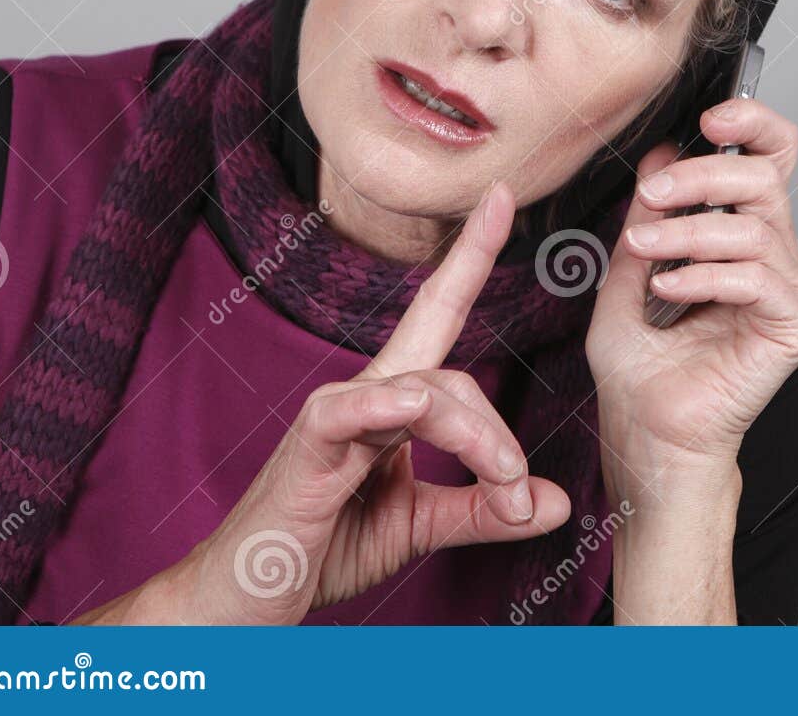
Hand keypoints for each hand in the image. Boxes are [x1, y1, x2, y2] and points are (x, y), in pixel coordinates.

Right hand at [75, 181, 570, 624]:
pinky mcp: (305, 449)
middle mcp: (365, 396)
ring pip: (424, 390)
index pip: (438, 314)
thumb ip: (482, 509)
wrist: (244, 601)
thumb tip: (553, 502)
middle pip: (449, 369)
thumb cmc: (321, 549)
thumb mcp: (420, 527)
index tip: (504, 196)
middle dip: (495, 429)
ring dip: (476, 438)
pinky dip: (387, 405)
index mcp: (391, 405)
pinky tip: (412, 407)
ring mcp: (332, 416)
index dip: (470, 255)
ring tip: (504, 489)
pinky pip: (350, 410)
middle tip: (521, 492)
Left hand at [586, 98, 797, 500]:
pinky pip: (759, 275)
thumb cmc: (640, 378)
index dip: (754, 124)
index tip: (710, 117)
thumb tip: (660, 157)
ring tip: (645, 252)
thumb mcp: (626, 279)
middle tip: (653, 196)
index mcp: (741, 240)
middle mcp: (774, 259)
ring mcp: (791, 291)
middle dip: (702, 174)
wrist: (651, 441)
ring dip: (688, 232)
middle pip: (766, 177)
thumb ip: (646, 220)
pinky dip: (708, 275)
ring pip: (755, 226)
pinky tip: (672, 290)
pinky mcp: (796, 324)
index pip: (771, 159)